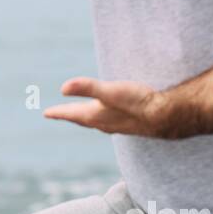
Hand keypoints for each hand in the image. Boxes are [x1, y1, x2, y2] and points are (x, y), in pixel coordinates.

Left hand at [43, 76, 167, 136]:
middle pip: (81, 119)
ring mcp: (117, 125)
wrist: (166, 116)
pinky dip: (101, 119)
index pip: (71, 114)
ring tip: (79, 115)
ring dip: (85, 118)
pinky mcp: (130, 124)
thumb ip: (87, 87)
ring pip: (95, 122)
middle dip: (69, 115)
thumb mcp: (110, 91)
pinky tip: (109, 117)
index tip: (46, 114)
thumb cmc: (137, 102)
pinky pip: (109, 122)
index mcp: (95, 116)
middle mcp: (104, 123)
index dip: (58, 112)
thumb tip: (62, 88)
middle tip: (57, 114)